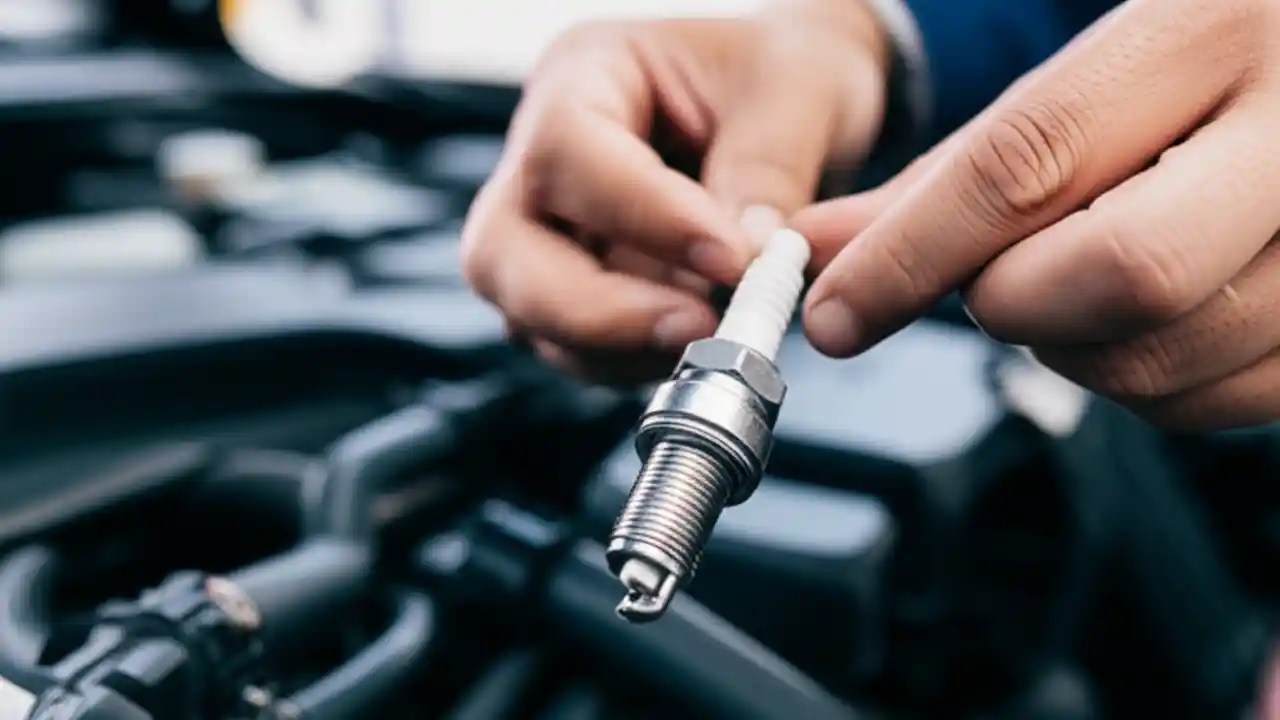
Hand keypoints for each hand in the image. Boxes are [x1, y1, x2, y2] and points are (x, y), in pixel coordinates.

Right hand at [462, 2, 888, 381]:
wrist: (792, 110)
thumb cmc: (781, 77)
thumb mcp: (799, 93)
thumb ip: (770, 171)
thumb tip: (748, 262)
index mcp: (583, 72)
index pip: (567, 149)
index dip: (640, 215)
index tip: (731, 261)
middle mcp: (540, 157)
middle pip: (502, 250)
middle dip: (596, 311)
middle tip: (701, 328)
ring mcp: (545, 233)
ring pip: (529, 315)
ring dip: (621, 347)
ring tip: (718, 334)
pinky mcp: (572, 292)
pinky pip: (576, 349)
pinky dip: (635, 362)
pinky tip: (702, 343)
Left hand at [797, 0, 1279, 429]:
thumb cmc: (1194, 72)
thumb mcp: (1080, 89)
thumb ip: (945, 177)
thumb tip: (813, 247)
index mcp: (1211, 27)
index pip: (1034, 157)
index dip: (914, 252)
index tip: (835, 313)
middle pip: (1122, 270)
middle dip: (1014, 301)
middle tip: (996, 280)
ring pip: (1166, 356)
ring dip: (1073, 351)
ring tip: (1077, 284)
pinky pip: (1214, 403)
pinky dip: (1140, 384)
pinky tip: (1141, 320)